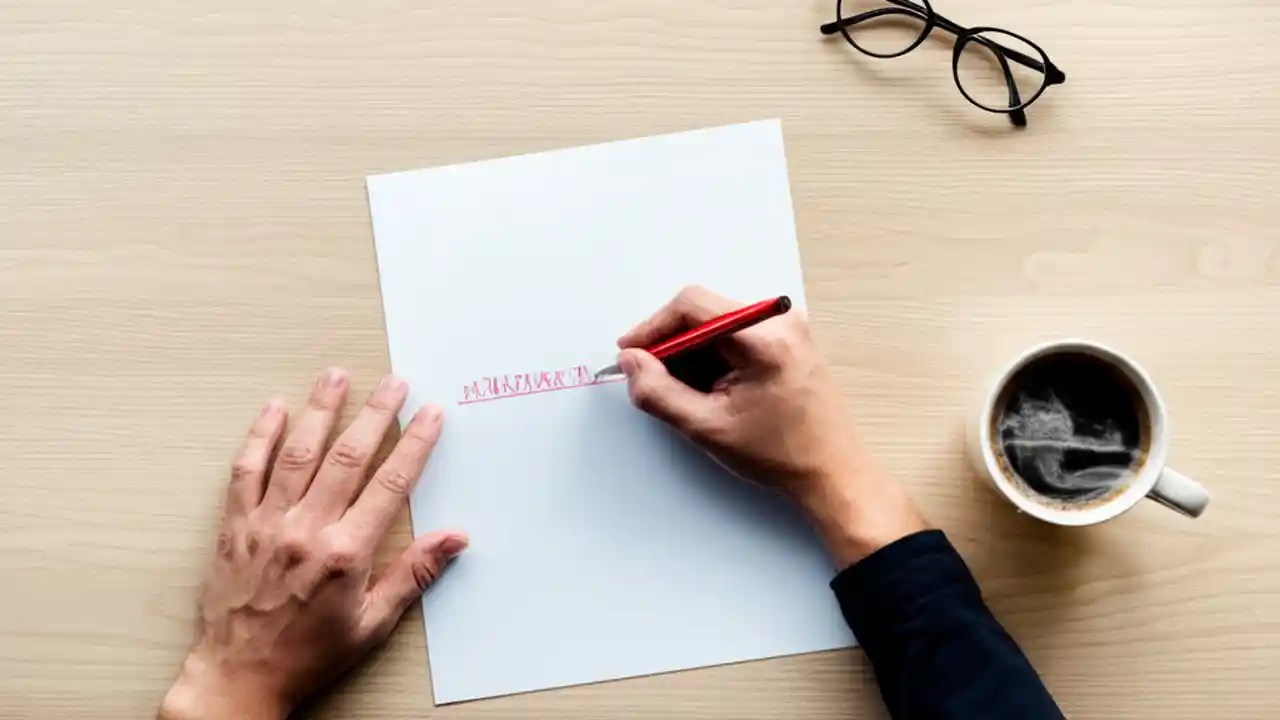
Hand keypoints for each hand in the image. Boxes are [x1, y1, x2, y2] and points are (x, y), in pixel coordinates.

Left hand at [159, 369, 466, 719]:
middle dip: (375, 413)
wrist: (239, 677)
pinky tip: (274, 408)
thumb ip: (413, 575)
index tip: (430, 415)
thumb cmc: (308, 655)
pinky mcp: (235, 526)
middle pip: (347, 456)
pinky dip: (260, 436)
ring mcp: (267, 524)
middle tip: (394, 381)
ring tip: (336, 376)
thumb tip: (454, 539)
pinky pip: (246, 470)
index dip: (415, 444)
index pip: (390, 484)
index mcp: (345, 553)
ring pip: (297, 452)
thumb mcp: (372, 624)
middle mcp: (306, 530)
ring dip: (320, 410)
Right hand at [617, 287, 925, 566]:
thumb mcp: (708, 428)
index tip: (632, 352)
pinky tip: (715, 390)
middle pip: (703, 311)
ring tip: (695, 395)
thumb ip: (659, 393)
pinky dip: (714, 356)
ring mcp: (787, 327)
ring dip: (693, 353)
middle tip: (656, 381)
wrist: (832, 471)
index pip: (692, 306)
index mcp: (765, 339)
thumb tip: (632, 363)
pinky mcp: (788, 337)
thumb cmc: (782, 454)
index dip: (652, 327)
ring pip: (717, 323)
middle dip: (672, 345)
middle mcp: (780, 321)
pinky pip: (735, 332)